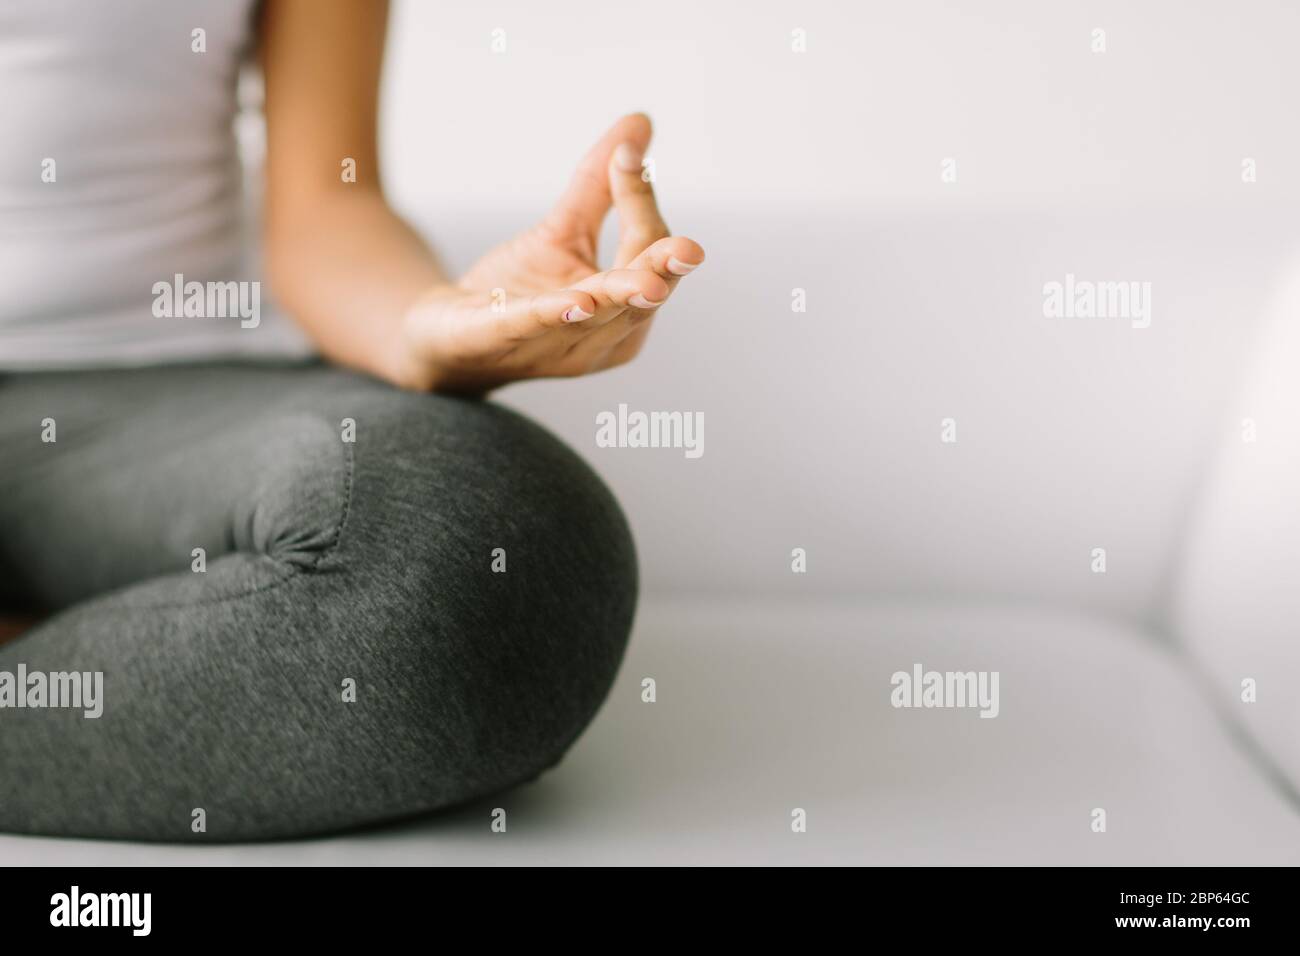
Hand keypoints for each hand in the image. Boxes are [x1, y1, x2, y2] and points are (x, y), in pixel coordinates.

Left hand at [398, 114, 703, 392]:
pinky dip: (553, 314)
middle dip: (659, 272)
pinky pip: (532, 326)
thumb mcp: (561, 232)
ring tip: (644, 283)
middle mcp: (602, 338)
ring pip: (596, 317)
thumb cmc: (515, 292)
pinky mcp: (500, 342)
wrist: (447, 338)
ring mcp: (555, 348)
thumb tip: (641, 123)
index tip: (627, 155)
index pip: (644, 251)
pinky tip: (576, 302)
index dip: (639, 202)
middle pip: (636, 295)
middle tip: (688, 251)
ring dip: (618, 297)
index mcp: (624, 311)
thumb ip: (599, 185)